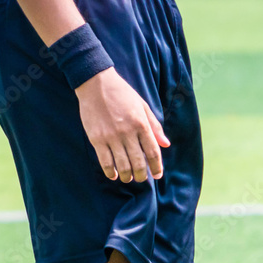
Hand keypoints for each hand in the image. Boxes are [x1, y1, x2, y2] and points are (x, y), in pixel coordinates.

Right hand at [75, 68, 169, 182]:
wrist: (96, 83)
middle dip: (141, 175)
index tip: (157, 175)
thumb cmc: (122, 93)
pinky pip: (105, 162)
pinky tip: (113, 175)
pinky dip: (110, 172)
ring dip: (127, 176)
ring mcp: (112, 137)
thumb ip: (155, 126)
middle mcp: (128, 132)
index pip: (153, 152)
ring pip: (122, 165)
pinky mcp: (97, 139)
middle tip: (141, 178)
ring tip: (128, 178)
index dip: (156, 167)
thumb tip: (166, 144)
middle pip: (138, 162)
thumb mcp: (142, 106)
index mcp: (141, 124)